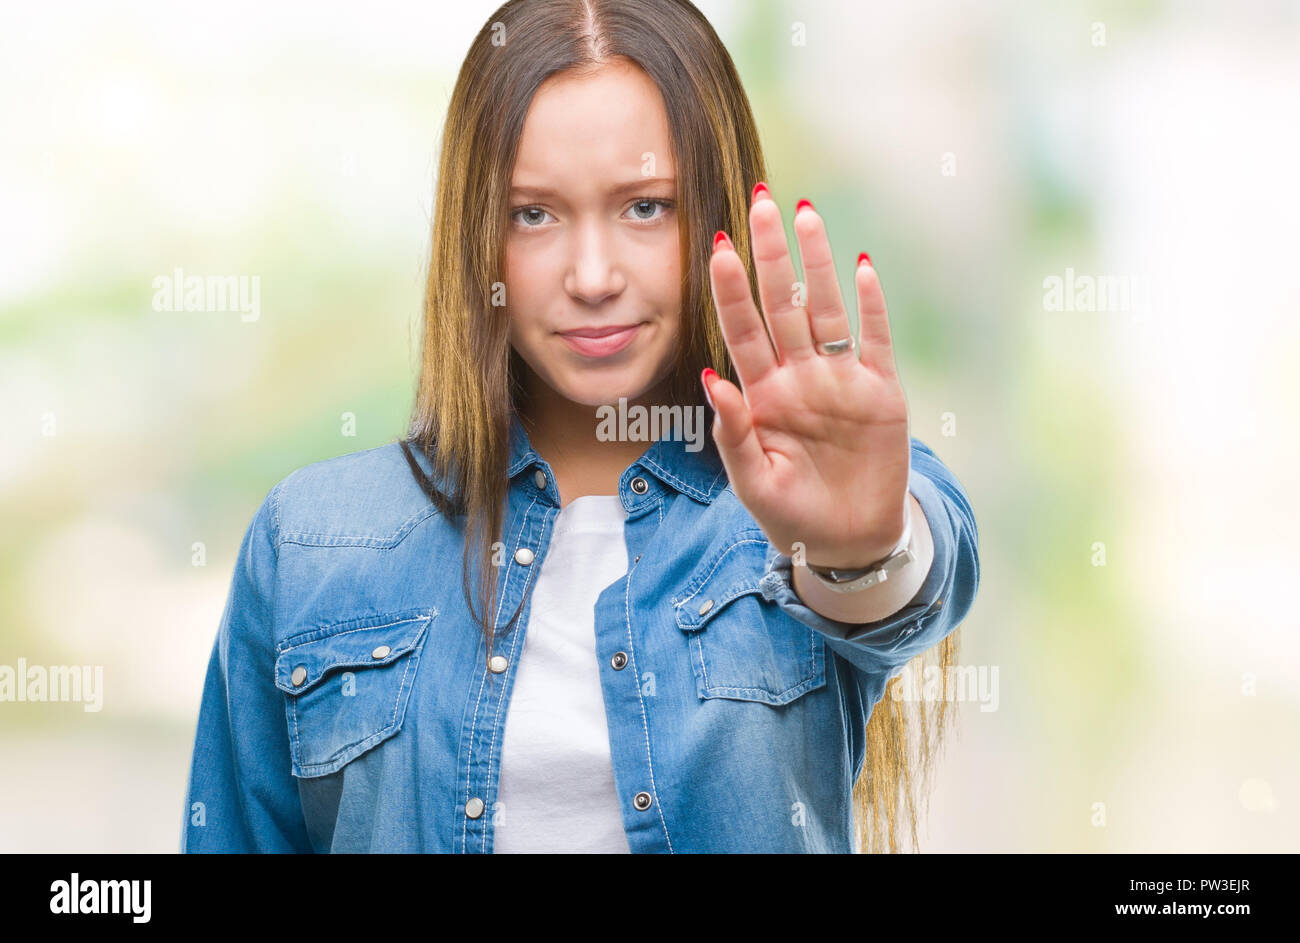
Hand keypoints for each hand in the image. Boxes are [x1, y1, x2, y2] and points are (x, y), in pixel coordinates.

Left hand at [702, 184, 910, 569]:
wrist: (848, 542)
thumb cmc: (791, 514)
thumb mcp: (754, 484)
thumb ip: (733, 435)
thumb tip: (710, 380)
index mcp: (763, 395)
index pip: (741, 330)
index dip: (729, 290)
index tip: (715, 247)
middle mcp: (799, 376)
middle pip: (782, 304)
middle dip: (771, 254)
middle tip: (760, 201)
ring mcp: (840, 380)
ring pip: (826, 309)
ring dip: (817, 262)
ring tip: (805, 213)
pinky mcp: (881, 393)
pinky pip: (874, 340)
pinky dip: (870, 305)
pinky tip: (861, 265)